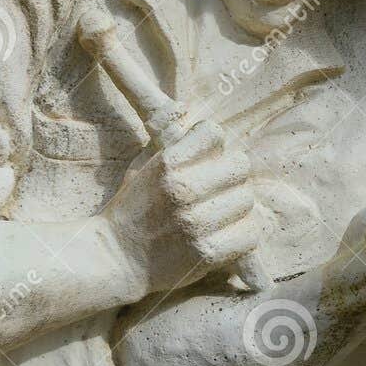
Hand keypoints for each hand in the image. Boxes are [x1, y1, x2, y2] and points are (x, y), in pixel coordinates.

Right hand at [103, 120, 265, 294]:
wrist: (116, 258)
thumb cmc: (133, 209)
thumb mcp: (142, 165)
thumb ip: (166, 137)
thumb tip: (183, 106)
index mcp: (167, 163)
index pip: (215, 134)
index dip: (213, 147)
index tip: (205, 161)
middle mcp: (183, 189)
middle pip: (240, 166)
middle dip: (230, 176)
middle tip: (216, 190)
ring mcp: (197, 222)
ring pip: (247, 199)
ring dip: (235, 207)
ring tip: (217, 215)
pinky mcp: (209, 252)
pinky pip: (249, 233)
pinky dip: (240, 235)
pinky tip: (223, 235)